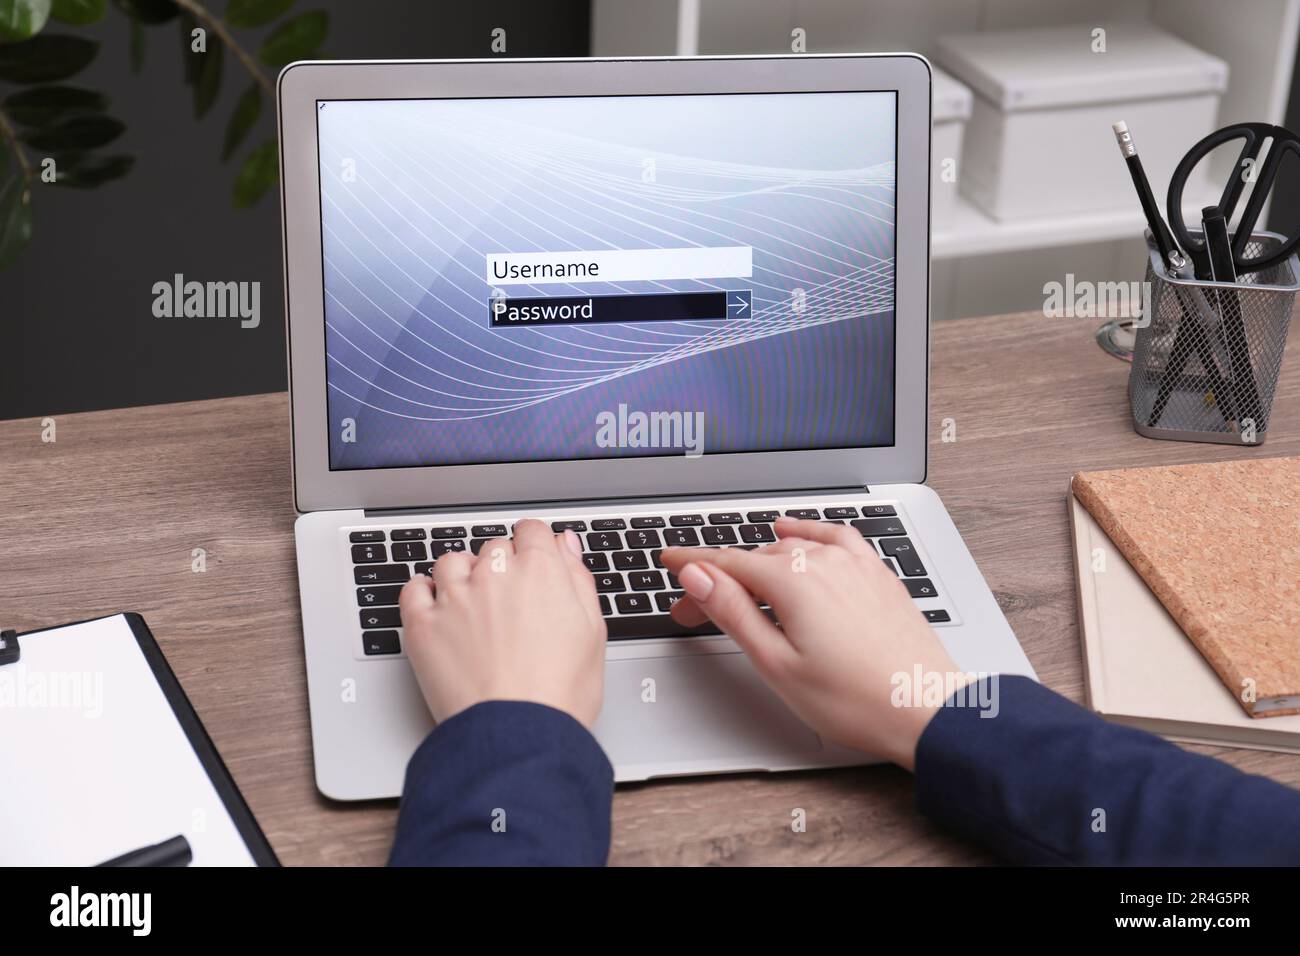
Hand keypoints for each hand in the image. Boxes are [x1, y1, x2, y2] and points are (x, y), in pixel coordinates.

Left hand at [398, 519, 605, 727]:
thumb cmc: (560, 694)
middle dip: (502, 567)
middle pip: (493, 548)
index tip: (533, 564)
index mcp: (540, 572)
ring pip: (452, 562)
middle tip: (510, 603)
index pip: (531, 532)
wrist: (518, 736)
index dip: (534, 548)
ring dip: (462, 575)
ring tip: (472, 605)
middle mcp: (494, 576)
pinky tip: (434, 605)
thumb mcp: (593, 631)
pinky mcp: (423, 625)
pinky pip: (413, 590)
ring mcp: (455, 598)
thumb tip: (565, 544)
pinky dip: (421, 592)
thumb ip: (578, 578)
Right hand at [661, 518, 962, 769]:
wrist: (925, 709)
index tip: (669, 562)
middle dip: (720, 577)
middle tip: (696, 607)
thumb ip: (733, 612)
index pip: (726, 563)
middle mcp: (824, 562)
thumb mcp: (776, 663)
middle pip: (755, 559)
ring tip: (739, 580)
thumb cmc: (856, 699)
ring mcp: (854, 565)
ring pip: (791, 549)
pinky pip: (834, 538)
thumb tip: (698, 575)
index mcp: (793, 581)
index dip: (692, 564)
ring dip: (758, 561)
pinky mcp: (877, 574)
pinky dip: (807, 534)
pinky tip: (797, 536)